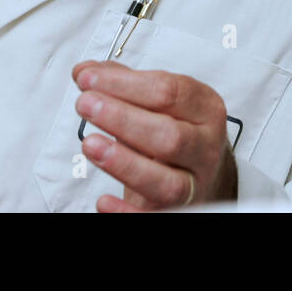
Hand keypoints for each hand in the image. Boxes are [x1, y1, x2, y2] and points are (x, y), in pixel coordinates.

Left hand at [72, 60, 236, 211]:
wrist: (204, 176)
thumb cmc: (179, 132)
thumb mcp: (162, 102)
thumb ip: (124, 84)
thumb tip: (86, 73)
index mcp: (205, 109)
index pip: (168, 91)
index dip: (125, 84)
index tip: (89, 79)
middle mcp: (204, 148)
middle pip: (169, 135)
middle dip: (123, 119)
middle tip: (86, 105)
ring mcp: (194, 184)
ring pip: (166, 181)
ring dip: (124, 163)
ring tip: (91, 144)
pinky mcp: (180, 212)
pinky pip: (157, 217)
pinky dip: (127, 212)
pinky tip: (103, 200)